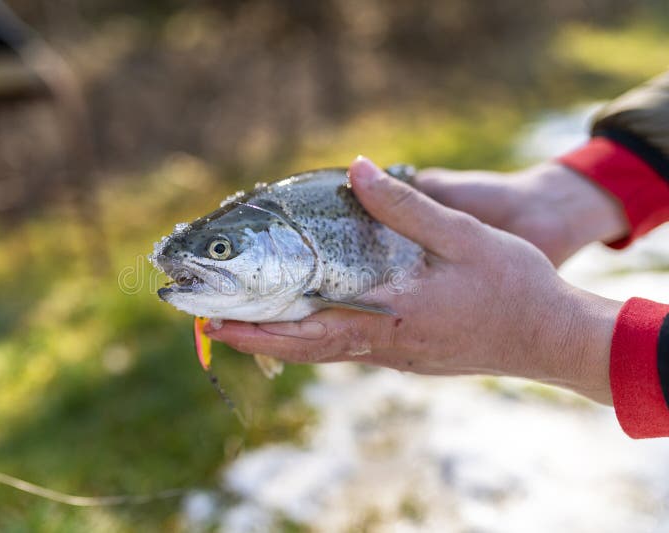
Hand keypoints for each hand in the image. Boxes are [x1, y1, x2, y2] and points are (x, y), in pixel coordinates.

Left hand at [206, 157, 621, 402]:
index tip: (217, 326)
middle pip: (306, 350)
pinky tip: (308, 316)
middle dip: (256, 340)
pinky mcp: (408, 355)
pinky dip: (317, 335)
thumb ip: (404, 206)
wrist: (553, 337)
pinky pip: (350, 346)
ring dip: (283, 338)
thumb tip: (355, 170)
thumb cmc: (513, 286)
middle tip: (211, 326)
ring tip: (248, 319)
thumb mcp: (461, 236)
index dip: (260, 332)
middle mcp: (386, 345)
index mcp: (393, 317)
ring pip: (326, 350)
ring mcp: (396, 357)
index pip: (311, 332)